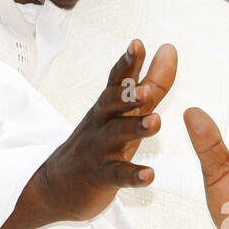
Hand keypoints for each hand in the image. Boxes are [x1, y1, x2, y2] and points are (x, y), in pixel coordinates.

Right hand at [38, 39, 176, 222]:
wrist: (59, 184)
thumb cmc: (100, 141)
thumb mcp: (126, 109)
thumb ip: (152, 81)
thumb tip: (169, 49)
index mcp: (110, 105)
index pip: (118, 80)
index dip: (128, 63)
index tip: (137, 45)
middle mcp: (103, 122)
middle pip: (112, 104)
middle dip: (127, 95)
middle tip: (145, 90)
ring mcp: (100, 149)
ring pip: (116, 136)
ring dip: (135, 128)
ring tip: (155, 122)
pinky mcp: (102, 176)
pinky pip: (118, 175)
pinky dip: (133, 175)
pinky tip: (149, 175)